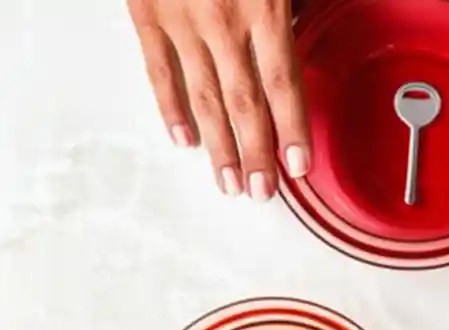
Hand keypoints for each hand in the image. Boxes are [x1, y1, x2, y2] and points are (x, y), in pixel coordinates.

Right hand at [127, 0, 309, 199]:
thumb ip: (289, 5)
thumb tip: (303, 32)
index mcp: (262, 6)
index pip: (282, 82)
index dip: (292, 128)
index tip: (298, 166)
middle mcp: (222, 21)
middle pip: (243, 102)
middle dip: (254, 153)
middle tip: (262, 192)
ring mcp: (182, 21)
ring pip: (203, 96)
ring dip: (218, 145)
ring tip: (228, 183)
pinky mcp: (146, 14)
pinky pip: (159, 71)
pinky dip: (171, 109)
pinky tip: (184, 141)